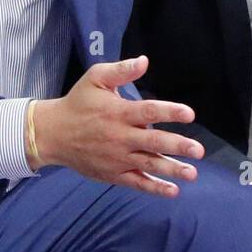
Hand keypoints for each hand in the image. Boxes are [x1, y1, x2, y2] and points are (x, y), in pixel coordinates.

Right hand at [33, 56, 204, 197]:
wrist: (53, 134)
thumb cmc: (78, 103)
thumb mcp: (95, 79)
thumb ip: (120, 71)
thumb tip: (144, 61)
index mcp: (118, 112)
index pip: (148, 111)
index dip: (170, 112)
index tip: (189, 114)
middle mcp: (120, 136)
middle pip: (153, 141)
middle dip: (178, 146)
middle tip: (198, 150)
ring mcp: (117, 158)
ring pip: (148, 164)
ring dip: (172, 170)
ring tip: (192, 173)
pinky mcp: (113, 174)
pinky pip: (137, 182)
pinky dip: (154, 188)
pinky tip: (173, 191)